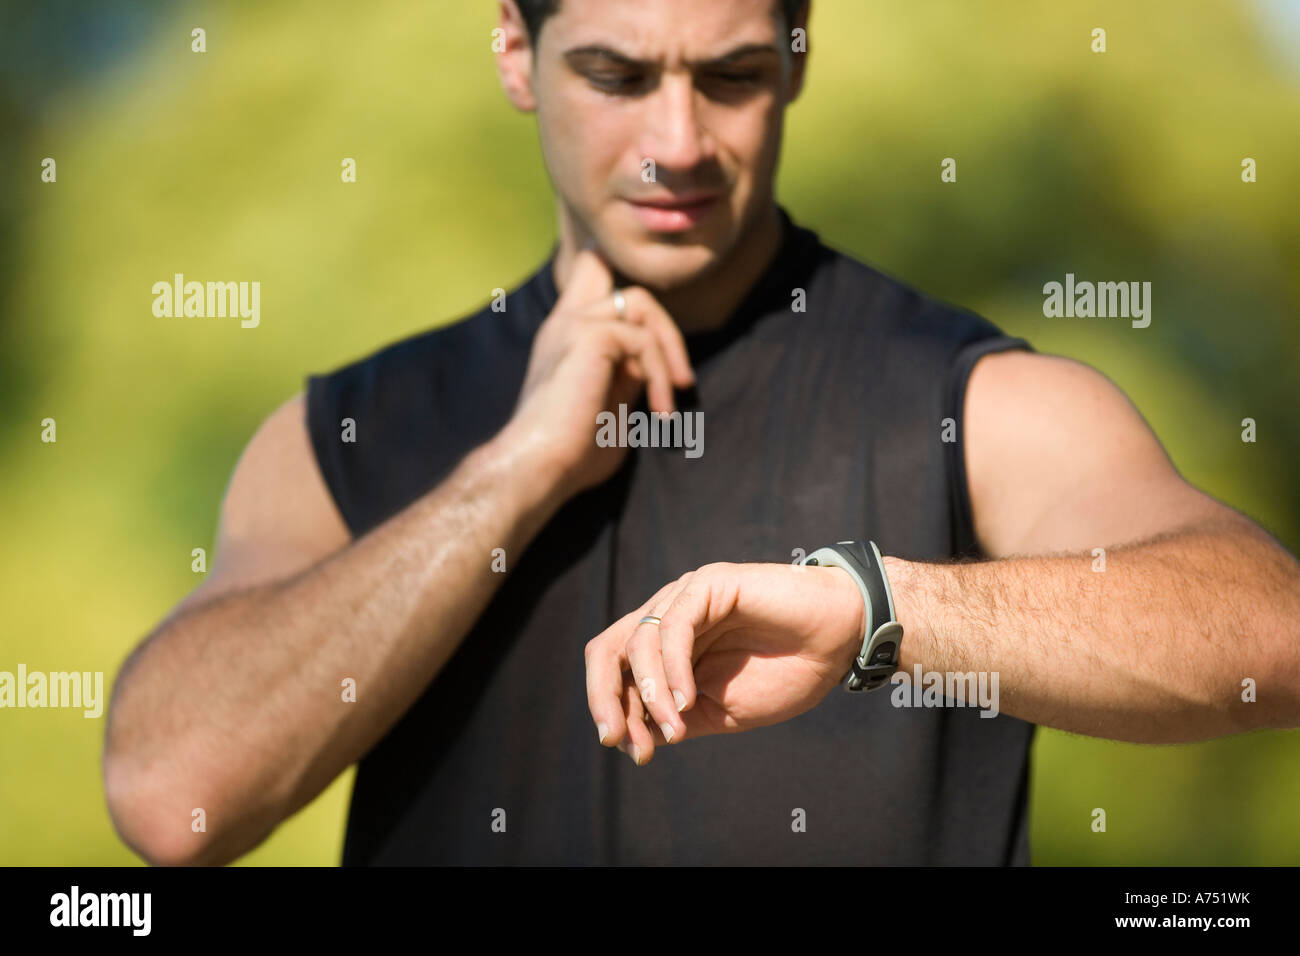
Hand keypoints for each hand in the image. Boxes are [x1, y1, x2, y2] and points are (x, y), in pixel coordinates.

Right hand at [502, 245, 695, 499]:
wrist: (538, 466)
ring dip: (668, 350)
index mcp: (566, 334)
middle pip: (615, 272)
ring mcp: (576, 324)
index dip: (620, 281)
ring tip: (668, 403)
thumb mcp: (611, 408)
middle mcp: (566, 321)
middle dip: (655, 317)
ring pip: (641, 303)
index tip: (650, 337)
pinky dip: (660, 375)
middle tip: (680, 380)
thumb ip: (626, 379)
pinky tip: (658, 411)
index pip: (589, 270)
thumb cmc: (571, 452)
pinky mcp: (590, 336)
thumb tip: (647, 367)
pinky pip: (644, 340)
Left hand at [584, 561, 866, 764]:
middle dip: (603, 697)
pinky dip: (671, 668)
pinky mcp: (709, 585)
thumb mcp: (721, 711)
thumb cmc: (786, 673)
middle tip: (618, 738)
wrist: (837, 642)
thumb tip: (631, 738)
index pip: (614, 672)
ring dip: (649, 693)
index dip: (612, 711)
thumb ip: (676, 719)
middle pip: (607, 650)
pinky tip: (687, 700)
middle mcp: (666, 617)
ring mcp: (685, 597)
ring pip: (637, 641)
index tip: (636, 753)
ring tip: (676, 727)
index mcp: (664, 646)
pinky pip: (673, 626)